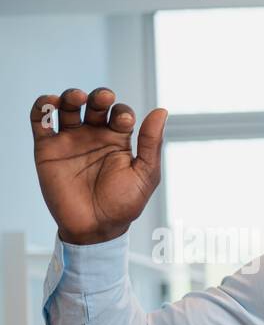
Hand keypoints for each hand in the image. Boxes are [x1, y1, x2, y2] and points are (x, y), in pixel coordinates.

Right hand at [31, 87, 166, 245]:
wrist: (94, 228)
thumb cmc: (123, 205)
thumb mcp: (145, 174)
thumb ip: (151, 143)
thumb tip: (162, 110)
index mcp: (118, 141)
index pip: (120, 114)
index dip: (122, 111)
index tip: (125, 121)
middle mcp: (94, 137)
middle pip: (95, 105)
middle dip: (99, 97)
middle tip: (103, 97)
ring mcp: (70, 141)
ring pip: (68, 107)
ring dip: (71, 96)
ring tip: (77, 98)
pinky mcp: (47, 148)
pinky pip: (40, 120)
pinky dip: (42, 106)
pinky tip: (51, 103)